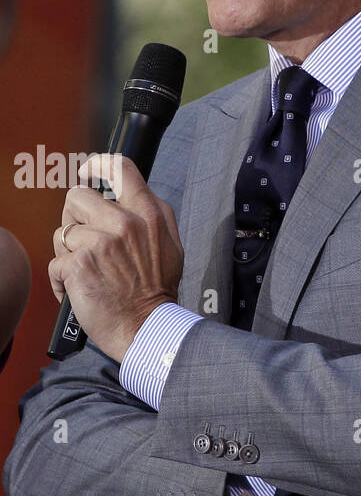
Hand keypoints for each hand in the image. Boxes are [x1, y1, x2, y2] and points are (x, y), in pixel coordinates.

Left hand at [49, 153, 183, 362]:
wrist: (148, 328)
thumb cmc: (158, 292)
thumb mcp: (170, 245)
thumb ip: (150, 217)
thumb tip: (125, 196)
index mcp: (149, 213)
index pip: (120, 168)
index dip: (98, 166)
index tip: (89, 173)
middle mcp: (125, 222)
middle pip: (78, 196)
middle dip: (74, 218)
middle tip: (85, 240)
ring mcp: (101, 242)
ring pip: (63, 231)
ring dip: (68, 252)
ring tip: (86, 270)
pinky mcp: (78, 264)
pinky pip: (55, 262)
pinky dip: (62, 280)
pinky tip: (78, 289)